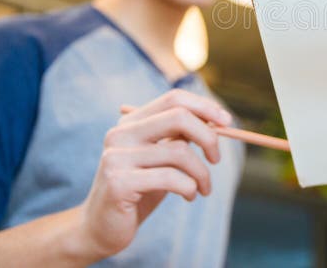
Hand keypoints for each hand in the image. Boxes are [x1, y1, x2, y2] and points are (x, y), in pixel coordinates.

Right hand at [75, 89, 231, 258]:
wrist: (100, 228)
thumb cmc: (139, 191)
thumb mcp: (162, 159)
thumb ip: (180, 137)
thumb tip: (218, 121)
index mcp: (131, 123)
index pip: (174, 99)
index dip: (204, 107)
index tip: (226, 122)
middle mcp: (120, 134)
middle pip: (178, 116)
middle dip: (208, 136)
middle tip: (216, 158)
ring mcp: (116, 157)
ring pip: (180, 152)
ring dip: (201, 173)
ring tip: (203, 188)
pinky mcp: (118, 182)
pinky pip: (171, 178)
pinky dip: (189, 187)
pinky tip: (189, 196)